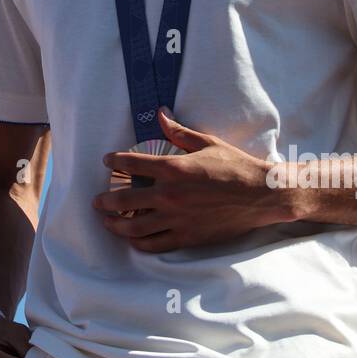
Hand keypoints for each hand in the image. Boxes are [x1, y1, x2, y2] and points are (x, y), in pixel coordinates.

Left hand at [94, 108, 289, 251]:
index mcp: (172, 168)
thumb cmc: (234, 165)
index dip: (114, 161)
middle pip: (124, 200)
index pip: (131, 163)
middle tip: (96, 200)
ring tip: (107, 221)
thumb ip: (178, 131)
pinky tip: (133, 239)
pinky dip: (139, 243)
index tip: (107, 161)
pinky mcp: (187, 237)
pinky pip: (155, 244)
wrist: (260, 195)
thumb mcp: (206, 142)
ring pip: (134, 228)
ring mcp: (177, 219)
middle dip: (105, 200)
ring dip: (115, 225)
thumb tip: (160, 113)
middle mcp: (169, 195)